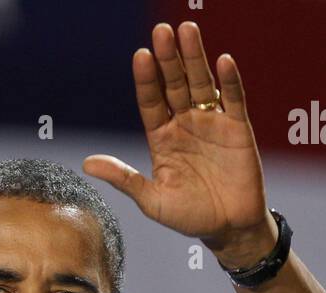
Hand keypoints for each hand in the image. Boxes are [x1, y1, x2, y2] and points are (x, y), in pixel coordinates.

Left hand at [83, 22, 273, 262]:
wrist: (229, 229)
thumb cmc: (190, 217)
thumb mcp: (152, 201)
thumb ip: (124, 178)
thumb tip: (87, 164)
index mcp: (162, 138)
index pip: (151, 102)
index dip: (146, 80)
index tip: (140, 56)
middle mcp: (186, 124)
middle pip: (174, 84)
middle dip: (168, 59)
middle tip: (161, 31)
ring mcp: (212, 123)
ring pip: (201, 83)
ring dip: (195, 58)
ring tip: (187, 31)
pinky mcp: (238, 128)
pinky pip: (234, 99)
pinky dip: (229, 80)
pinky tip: (222, 61)